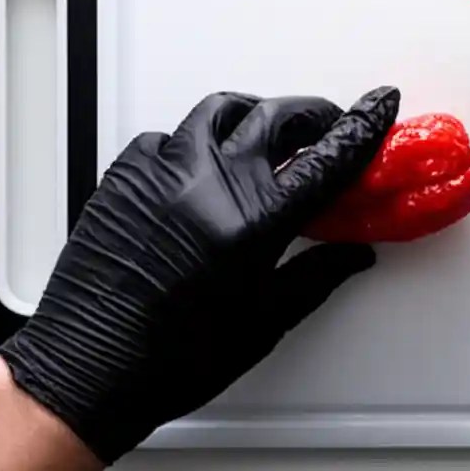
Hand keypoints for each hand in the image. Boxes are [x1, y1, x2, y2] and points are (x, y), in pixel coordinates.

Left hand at [0, 87, 400, 462]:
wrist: (91, 366)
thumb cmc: (172, 358)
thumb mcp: (263, 322)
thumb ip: (315, 276)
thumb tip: (351, 256)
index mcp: (253, 222)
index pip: (327, 156)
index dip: (361, 125)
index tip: (378, 104)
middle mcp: (209, 183)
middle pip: (276, 116)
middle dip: (312, 114)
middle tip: (326, 125)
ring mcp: (163, 172)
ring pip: (220, 111)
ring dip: (253, 115)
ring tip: (264, 133)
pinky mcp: (125, 175)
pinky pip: (169, 136)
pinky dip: (195, 141)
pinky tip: (200, 165)